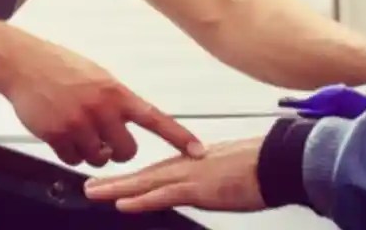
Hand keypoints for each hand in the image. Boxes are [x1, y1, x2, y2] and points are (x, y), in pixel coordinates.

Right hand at [0, 41, 204, 166]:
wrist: (22, 63)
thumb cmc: (59, 66)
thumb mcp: (97, 75)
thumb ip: (114, 99)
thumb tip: (127, 120)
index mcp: (116, 91)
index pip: (156, 118)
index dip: (179, 136)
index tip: (198, 151)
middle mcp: (101, 109)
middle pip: (127, 151)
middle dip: (118, 151)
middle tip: (107, 141)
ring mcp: (78, 124)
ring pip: (99, 159)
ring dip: (92, 153)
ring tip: (80, 132)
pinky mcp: (56, 135)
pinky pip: (73, 160)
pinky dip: (71, 154)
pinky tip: (63, 135)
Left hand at [84, 138, 265, 212]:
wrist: (277, 162)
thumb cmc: (259, 166)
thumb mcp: (228, 172)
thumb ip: (209, 177)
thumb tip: (205, 183)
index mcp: (192, 163)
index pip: (155, 171)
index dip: (132, 177)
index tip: (113, 181)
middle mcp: (185, 166)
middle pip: (142, 176)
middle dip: (114, 182)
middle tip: (89, 185)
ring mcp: (190, 177)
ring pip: (145, 184)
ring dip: (117, 189)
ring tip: (94, 192)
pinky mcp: (198, 189)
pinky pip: (163, 195)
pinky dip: (141, 200)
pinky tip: (123, 203)